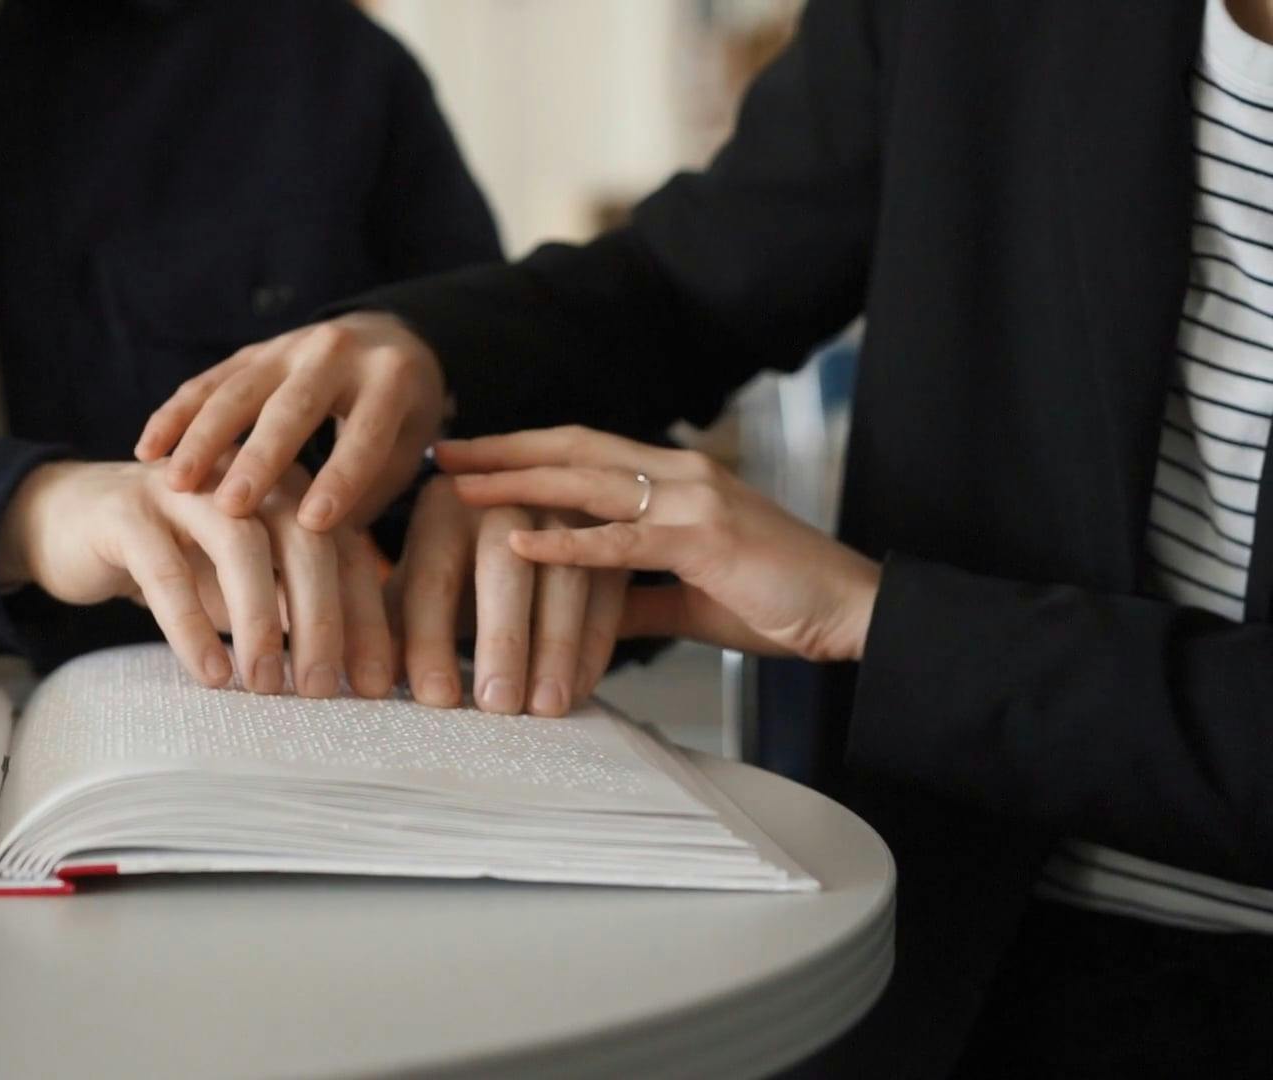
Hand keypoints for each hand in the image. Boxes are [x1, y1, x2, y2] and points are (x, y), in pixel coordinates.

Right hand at [0, 459, 394, 696]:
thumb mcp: (243, 583)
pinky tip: (211, 674)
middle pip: (304, 539)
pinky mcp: (126, 511)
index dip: (366, 617)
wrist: (68, 520)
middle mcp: (244, 475)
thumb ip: (293, 607)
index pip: (345, 549)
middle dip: (323, 620)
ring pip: (240, 546)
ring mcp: (183, 486)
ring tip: (267, 687)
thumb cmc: (174, 558)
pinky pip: (166, 571)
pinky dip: (192, 627)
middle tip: (324, 691)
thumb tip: (355, 671)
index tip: (379, 684)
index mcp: (286, 487)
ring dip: (260, 622)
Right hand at [133, 312, 447, 531]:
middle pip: (294, 407)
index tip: (314, 523)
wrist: (384, 341)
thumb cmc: (393, 425)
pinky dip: (175, 414)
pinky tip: (148, 450)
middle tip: (233, 506)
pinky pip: (206, 381)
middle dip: (260, 457)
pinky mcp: (249, 351)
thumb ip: (368, 497)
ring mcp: (288, 345)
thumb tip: (331, 564)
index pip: (365, 433)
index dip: (341, 477)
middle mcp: (338, 351)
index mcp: (390, 381)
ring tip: (178, 484)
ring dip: (204, 438)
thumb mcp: (400, 457)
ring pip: (239, 391)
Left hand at [393, 477, 628, 715]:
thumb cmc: (447, 570)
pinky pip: (604, 592)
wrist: (506, 516)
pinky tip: (575, 693)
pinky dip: (591, 645)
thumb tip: (362, 684)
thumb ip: (384, 627)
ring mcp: (560, 511)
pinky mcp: (601, 538)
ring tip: (545, 709)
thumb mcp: (410, 585)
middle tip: (498, 707)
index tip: (436, 698)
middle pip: (505, 565)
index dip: (431, 639)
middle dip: (502, 639)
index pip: (432, 578)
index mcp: (441, 509)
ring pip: (564, 576)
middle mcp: (503, 499)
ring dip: (555, 646)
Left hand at [437, 427, 880, 662]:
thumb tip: (584, 611)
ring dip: (517, 483)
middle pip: (573, 448)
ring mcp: (694, 499)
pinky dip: (565, 541)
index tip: (470, 457)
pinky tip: (517, 542)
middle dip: (504, 449)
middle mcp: (682, 472)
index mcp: (678, 478)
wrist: (854, 613)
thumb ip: (635, 598)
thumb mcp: (689, 599)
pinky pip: (621, 539)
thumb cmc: (781, 603)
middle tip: (442, 452)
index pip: (585, 451)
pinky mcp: (704, 538)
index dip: (524, 450)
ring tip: (459, 488)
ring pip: (588, 480)